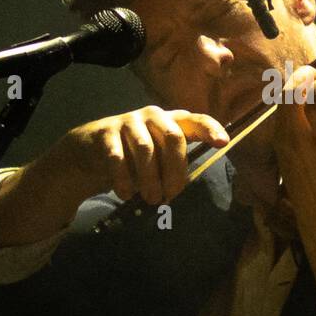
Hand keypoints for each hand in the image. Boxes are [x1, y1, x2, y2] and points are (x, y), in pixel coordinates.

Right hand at [62, 106, 228, 204]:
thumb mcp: (157, 158)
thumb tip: (176, 190)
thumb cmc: (134, 156)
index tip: (223, 143)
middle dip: (175, 169)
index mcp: (171, 121)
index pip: (195, 120)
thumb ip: (171, 168)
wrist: (91, 150)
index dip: (210, 129)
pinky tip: (126, 194)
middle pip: (172, 137)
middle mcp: (153, 116)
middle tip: (171, 195)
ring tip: (151, 199)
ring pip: (145, 149)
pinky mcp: (106, 133)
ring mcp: (128, 122)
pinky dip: (123, 179)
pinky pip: (118, 157)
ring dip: (150, 178)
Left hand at [273, 66, 315, 225]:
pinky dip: (293, 108)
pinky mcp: (278, 150)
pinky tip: (308, 112)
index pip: (314, 93)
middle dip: (304, 78)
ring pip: (282, 104)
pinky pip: (281, 118)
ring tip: (314, 90)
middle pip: (289, 93)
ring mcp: (282, 143)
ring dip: (297, 91)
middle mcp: (295, 135)